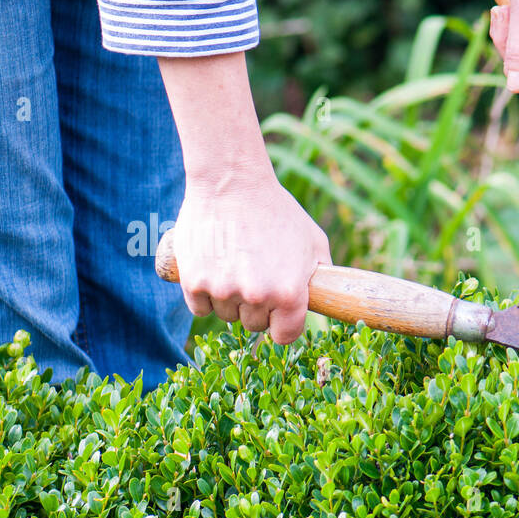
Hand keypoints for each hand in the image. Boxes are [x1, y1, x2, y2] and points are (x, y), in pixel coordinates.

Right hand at [172, 167, 329, 344]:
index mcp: (290, 293)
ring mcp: (224, 290)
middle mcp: (258, 296)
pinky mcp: (193, 282)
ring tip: (234, 265)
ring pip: (226, 315)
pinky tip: (212, 270)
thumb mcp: (313, 240)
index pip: (285, 336)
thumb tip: (325, 297)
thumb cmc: (276, 210)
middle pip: (254, 325)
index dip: (282, 326)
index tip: (277, 315)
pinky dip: (203, 295)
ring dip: (229, 300)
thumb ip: (321, 275)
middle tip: (254, 276)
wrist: (232, 182)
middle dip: (256, 307)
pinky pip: (200, 307)